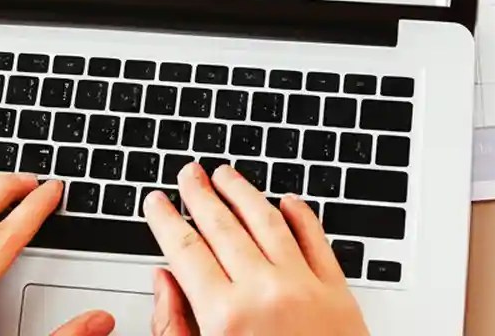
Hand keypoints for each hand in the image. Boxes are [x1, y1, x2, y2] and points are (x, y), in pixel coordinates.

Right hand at [144, 164, 368, 335]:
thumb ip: (176, 327)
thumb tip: (164, 281)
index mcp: (225, 317)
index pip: (185, 249)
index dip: (166, 219)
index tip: (156, 202)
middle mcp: (264, 292)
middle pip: (223, 226)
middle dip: (200, 194)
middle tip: (188, 173)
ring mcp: (305, 287)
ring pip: (268, 220)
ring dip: (244, 192)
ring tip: (227, 175)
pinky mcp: (338, 292)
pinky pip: (316, 239)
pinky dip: (300, 215)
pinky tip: (287, 202)